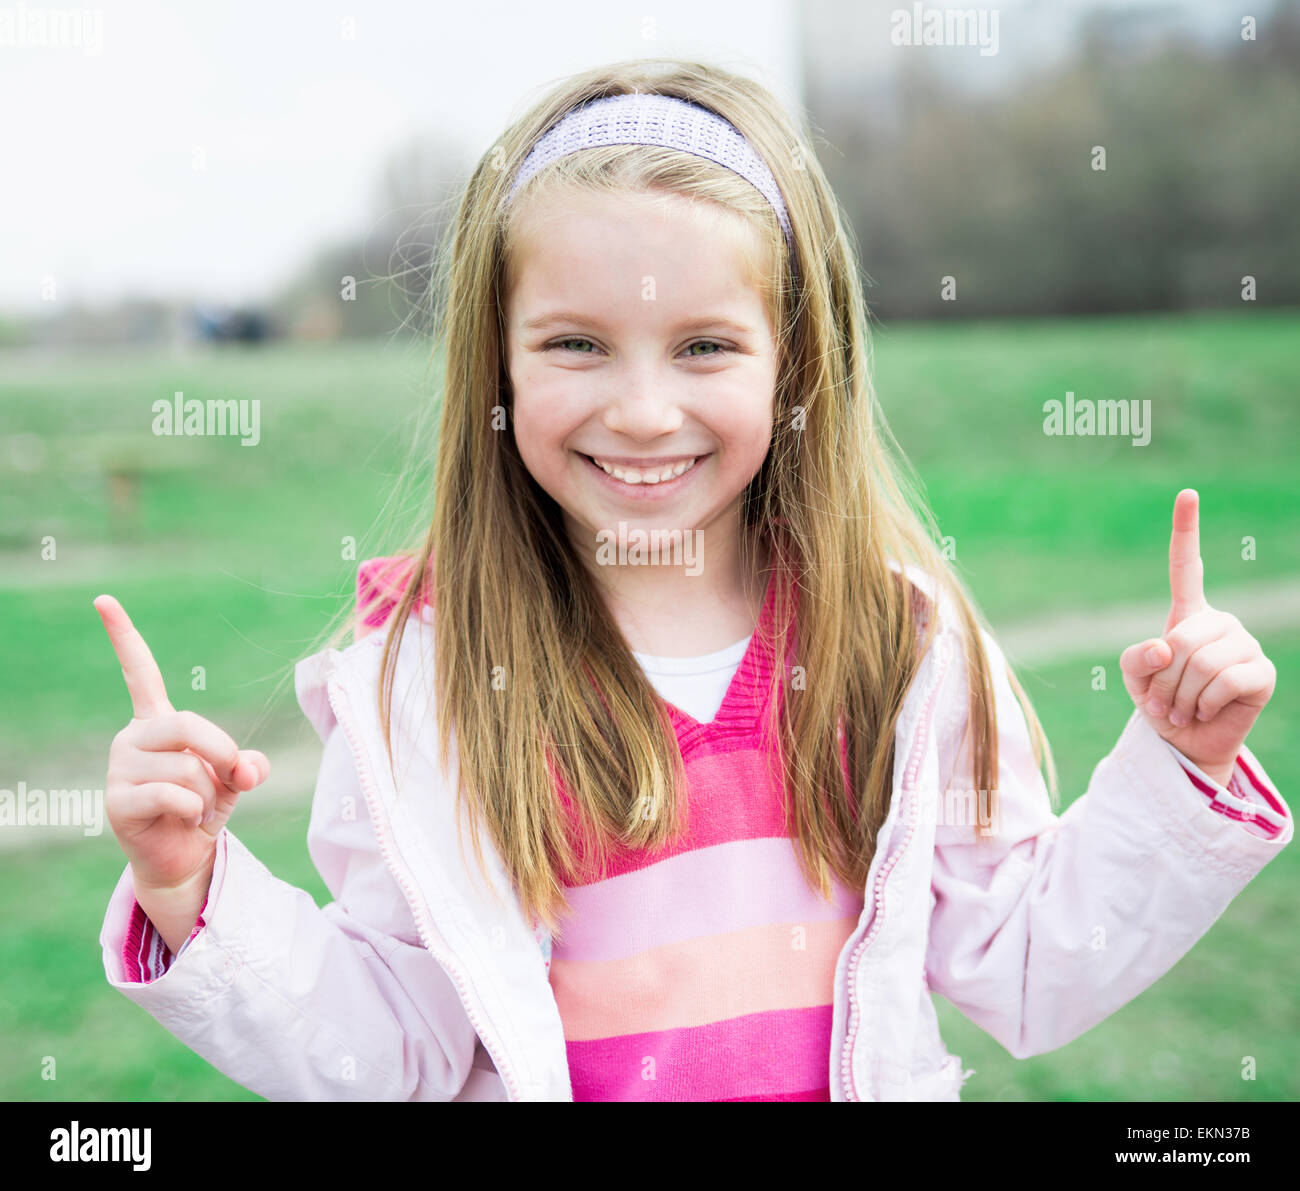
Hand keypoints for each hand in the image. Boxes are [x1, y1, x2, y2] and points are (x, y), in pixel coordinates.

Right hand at [95, 594, 269, 892]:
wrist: (183, 858)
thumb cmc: (205, 808)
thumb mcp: (234, 779)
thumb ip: (246, 765)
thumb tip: (247, 769)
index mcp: (157, 722)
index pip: (139, 672)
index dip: (123, 636)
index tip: (104, 600)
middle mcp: (132, 738)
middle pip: (186, 725)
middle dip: (222, 752)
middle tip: (234, 776)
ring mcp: (120, 768)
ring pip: (188, 769)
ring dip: (208, 793)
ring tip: (196, 808)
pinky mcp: (118, 801)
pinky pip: (174, 796)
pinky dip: (195, 811)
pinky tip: (185, 821)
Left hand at [1119, 489, 1275, 785]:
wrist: (1183, 742)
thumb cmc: (1159, 703)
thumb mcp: (1135, 678)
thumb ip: (1138, 658)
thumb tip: (1169, 647)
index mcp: (1187, 614)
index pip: (1187, 566)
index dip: (1186, 529)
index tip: (1188, 493)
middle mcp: (1220, 623)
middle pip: (1182, 641)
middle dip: (1163, 680)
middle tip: (1161, 704)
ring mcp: (1245, 645)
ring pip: (1202, 664)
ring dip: (1181, 697)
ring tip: (1181, 711)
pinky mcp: (1262, 672)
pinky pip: (1224, 682)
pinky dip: (1203, 704)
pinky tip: (1203, 712)